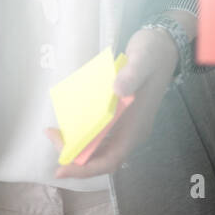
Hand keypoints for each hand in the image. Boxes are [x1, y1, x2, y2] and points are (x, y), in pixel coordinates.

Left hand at [46, 27, 178, 177]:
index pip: (110, 159)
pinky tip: (69, 122)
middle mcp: (132, 132)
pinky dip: (84, 133)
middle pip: (101, 157)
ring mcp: (127, 125)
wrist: (163, 45)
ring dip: (78, 146)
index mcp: (137, 127)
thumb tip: (117, 91)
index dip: (86, 168)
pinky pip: (101, 133)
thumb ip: (131, 75)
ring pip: (99, 147)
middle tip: (51, 136)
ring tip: (55, 132)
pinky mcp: (122, 116)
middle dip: (75, 156)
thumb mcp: (143, 59)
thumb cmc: (153, 53)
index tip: (61, 168)